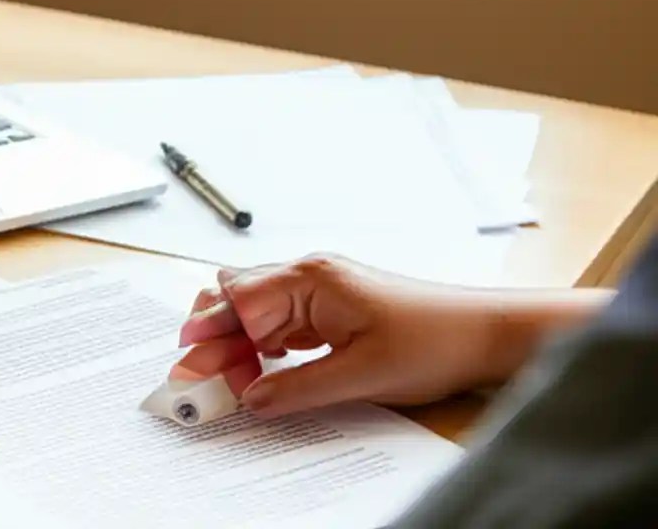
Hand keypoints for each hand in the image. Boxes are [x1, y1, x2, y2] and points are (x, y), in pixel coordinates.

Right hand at [174, 254, 607, 417]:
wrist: (484, 334)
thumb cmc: (433, 341)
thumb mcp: (361, 375)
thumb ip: (298, 388)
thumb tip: (249, 400)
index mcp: (310, 279)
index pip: (237, 302)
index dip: (211, 337)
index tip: (192, 370)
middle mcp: (306, 278)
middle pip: (234, 299)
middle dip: (211, 337)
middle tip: (193, 377)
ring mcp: (316, 294)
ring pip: (252, 313)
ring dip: (233, 344)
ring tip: (219, 381)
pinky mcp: (327, 312)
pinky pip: (277, 326)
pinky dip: (257, 349)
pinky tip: (255, 373)